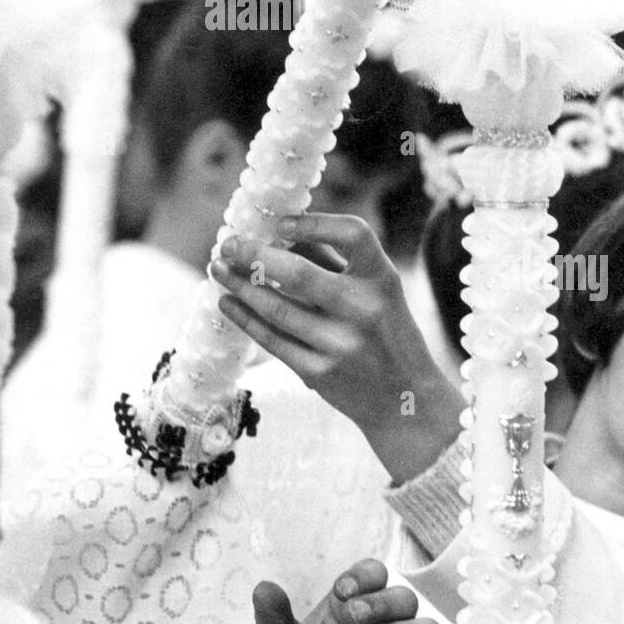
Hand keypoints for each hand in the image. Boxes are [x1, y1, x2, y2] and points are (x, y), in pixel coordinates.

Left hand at [212, 212, 462, 483]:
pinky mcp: (319, 373)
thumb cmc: (384, 332)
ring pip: (277, 309)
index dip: (314, 223)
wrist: (405, 400)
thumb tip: (279, 233)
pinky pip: (272, 340)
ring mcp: (340, 344)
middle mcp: (363, 309)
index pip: (354, 235)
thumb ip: (332, 260)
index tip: (280, 224)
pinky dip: (244, 318)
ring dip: (240, 286)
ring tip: (219, 269)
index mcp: (382, 279)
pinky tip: (227, 303)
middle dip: (254, 255)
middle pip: (299, 274)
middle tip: (227, 244)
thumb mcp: (374, 291)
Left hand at [255, 557, 441, 623]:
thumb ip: (274, 618)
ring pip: (424, 620)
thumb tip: (263, 588)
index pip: (372, 573)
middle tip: (353, 615)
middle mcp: (380, 621)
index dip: (362, 576)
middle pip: (401, 594)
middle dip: (380, 600)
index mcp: (352, 604)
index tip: (341, 590)